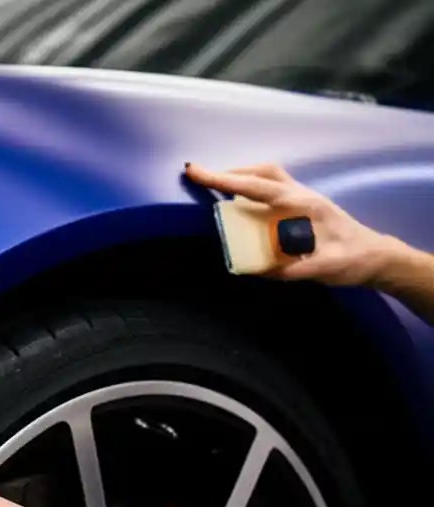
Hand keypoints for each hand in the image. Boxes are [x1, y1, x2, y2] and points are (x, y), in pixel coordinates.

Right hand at [185, 162, 408, 286]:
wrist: (376, 257)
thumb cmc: (352, 260)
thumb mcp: (324, 269)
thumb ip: (292, 270)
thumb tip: (257, 269)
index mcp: (303, 205)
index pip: (257, 188)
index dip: (225, 180)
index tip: (196, 172)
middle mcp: (302, 195)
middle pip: (263, 171)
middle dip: (231, 172)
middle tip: (203, 178)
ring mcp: (304, 196)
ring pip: (269, 175)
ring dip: (242, 177)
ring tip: (219, 187)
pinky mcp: (303, 203)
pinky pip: (273, 186)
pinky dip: (253, 187)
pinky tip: (244, 202)